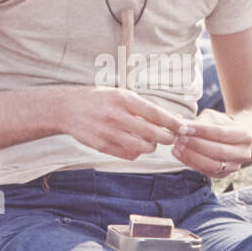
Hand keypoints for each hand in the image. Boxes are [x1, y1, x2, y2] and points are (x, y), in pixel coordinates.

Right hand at [58, 87, 182, 160]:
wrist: (67, 108)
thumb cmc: (100, 100)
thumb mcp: (121, 95)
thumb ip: (143, 108)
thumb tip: (172, 119)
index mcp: (123, 99)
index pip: (156, 114)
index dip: (173, 123)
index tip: (184, 128)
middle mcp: (116, 115)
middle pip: (152, 134)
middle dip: (166, 138)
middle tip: (170, 137)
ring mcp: (108, 132)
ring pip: (143, 147)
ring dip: (151, 146)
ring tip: (150, 141)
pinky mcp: (101, 146)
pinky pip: (129, 155)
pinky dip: (137, 152)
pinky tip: (135, 145)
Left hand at [172, 108, 251, 176]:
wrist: (235, 140)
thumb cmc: (222, 125)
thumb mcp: (214, 118)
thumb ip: (198, 121)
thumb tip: (177, 122)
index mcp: (245, 136)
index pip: (220, 133)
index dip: (201, 131)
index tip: (183, 127)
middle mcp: (243, 154)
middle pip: (217, 151)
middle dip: (195, 145)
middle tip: (178, 138)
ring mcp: (234, 167)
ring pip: (211, 164)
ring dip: (191, 156)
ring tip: (176, 146)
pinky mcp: (223, 175)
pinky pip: (205, 171)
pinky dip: (190, 162)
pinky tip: (178, 154)